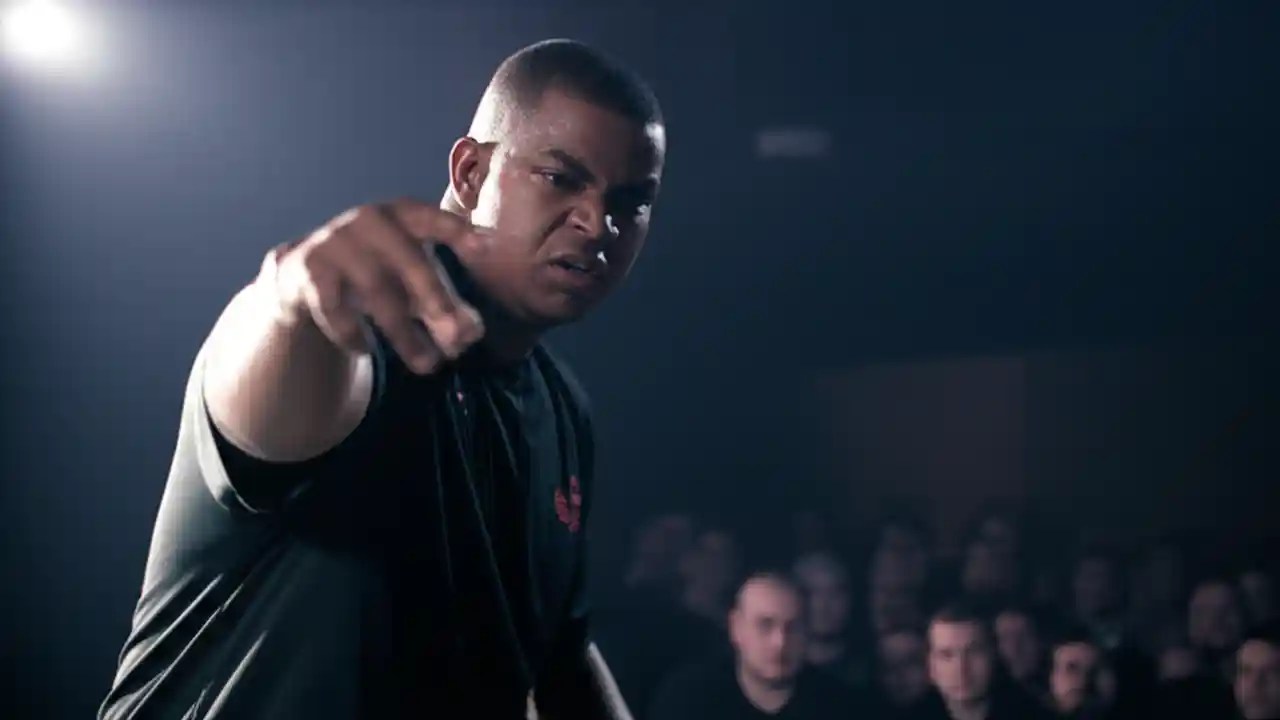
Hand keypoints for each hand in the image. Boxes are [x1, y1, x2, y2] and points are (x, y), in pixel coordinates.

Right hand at [270, 199, 490, 373]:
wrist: (302, 278)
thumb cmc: (376, 275)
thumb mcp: (411, 284)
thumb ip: (444, 304)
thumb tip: (469, 334)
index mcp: (401, 216)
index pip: (430, 217)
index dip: (456, 231)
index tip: (484, 248)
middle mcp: (369, 221)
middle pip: (410, 261)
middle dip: (436, 302)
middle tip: (457, 340)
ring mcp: (335, 242)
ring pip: (377, 291)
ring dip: (404, 333)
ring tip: (427, 365)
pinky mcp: (307, 269)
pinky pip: (334, 307)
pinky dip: (351, 332)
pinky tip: (363, 349)